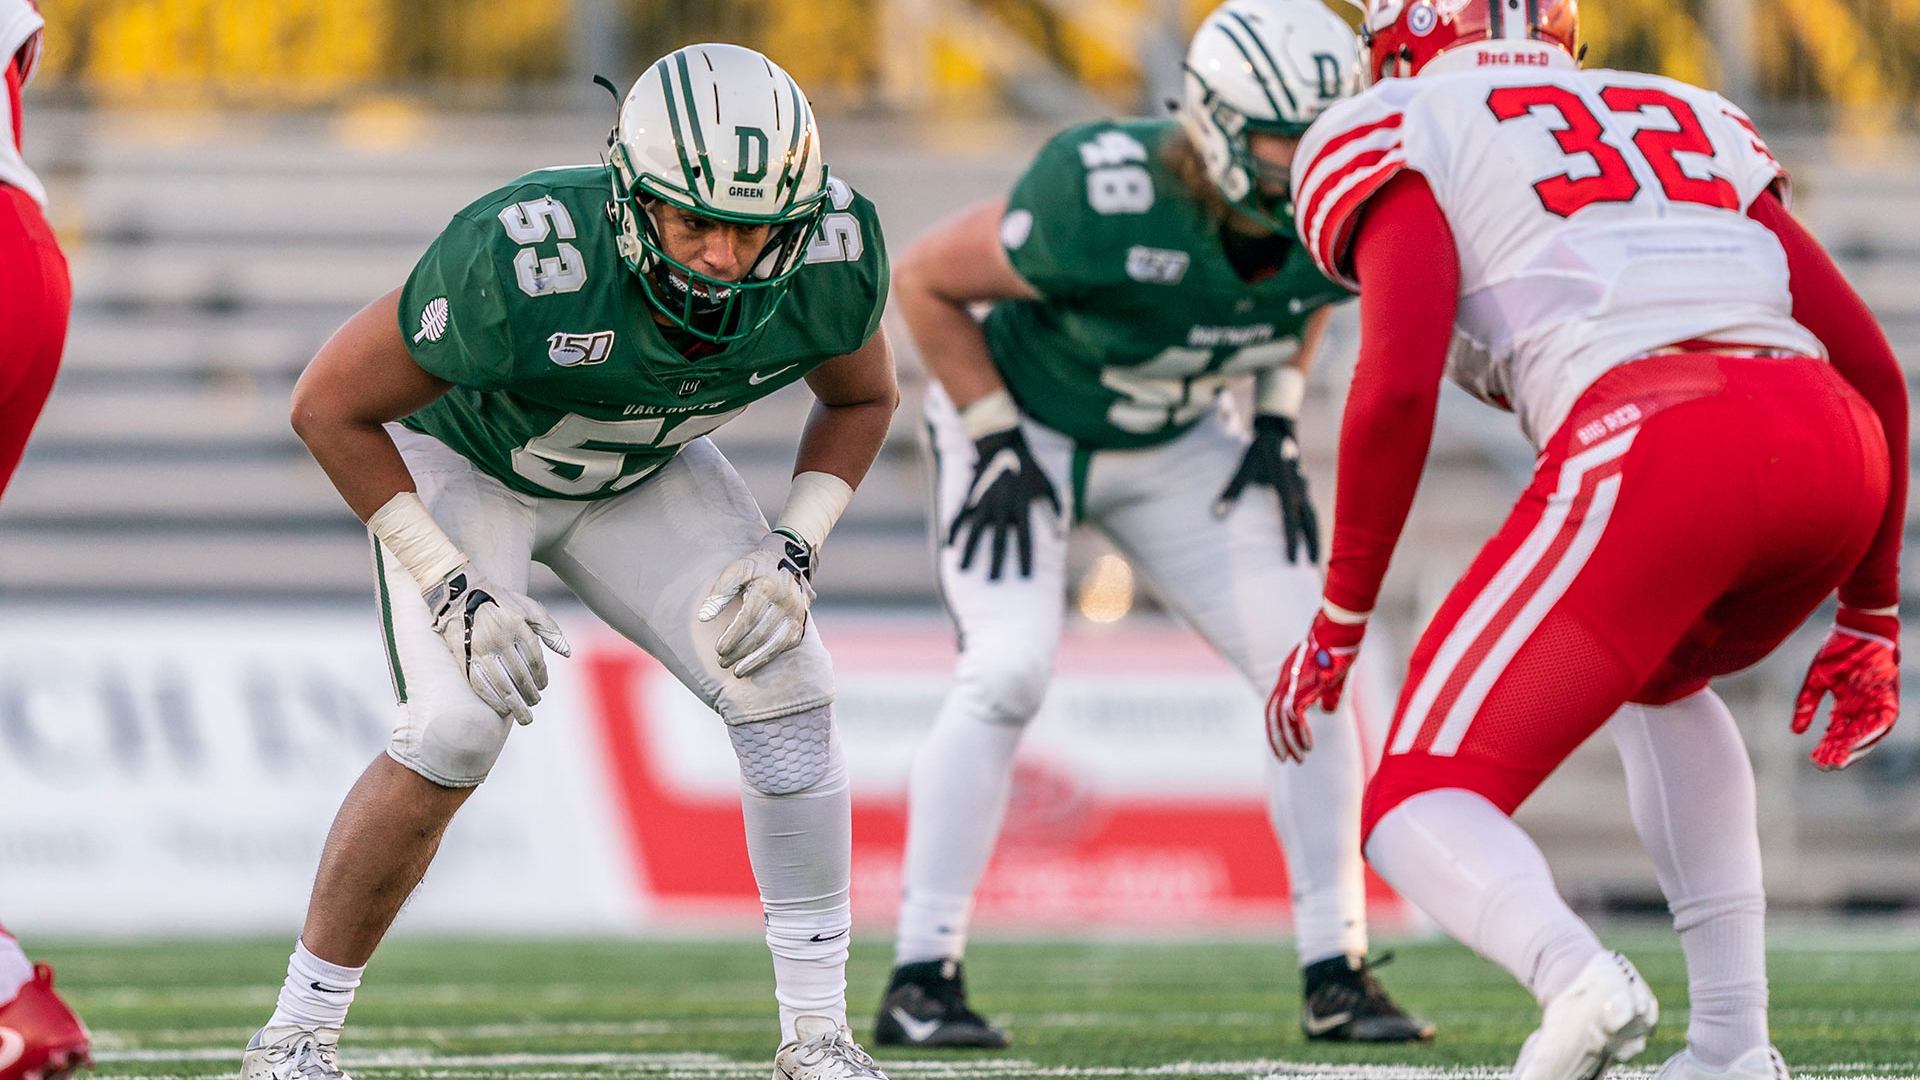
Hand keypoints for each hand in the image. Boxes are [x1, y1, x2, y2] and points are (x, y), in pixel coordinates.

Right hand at [424, 566, 570, 724]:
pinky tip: (501, 709)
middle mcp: (500, 638)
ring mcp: (480, 649)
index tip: (543, 687)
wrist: (460, 593)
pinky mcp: (464, 656)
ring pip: (501, 684)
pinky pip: (479, 684)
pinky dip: (492, 700)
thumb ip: (550, 629)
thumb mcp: (529, 608)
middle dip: (530, 695)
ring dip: (514, 704)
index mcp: (517, 626)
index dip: (541, 677)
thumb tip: (567, 653)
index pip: (534, 660)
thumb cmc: (500, 601)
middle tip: (535, 704)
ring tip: (523, 716)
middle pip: (520, 676)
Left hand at [698, 529, 816, 676]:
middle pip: (761, 633)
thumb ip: (719, 592)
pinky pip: (786, 645)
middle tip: (721, 662)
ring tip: (737, 671)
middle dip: (740, 651)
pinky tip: (754, 664)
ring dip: (755, 660)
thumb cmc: (756, 568)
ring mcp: (796, 614)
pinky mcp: (801, 623)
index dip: (733, 636)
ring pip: (776, 643)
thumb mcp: (736, 570)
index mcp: (768, 586)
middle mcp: (786, 601)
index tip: (718, 649)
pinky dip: (770, 657)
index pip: (749, 617)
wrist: (789, 562)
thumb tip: (704, 617)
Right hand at [946, 427, 1061, 580]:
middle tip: (993, 582)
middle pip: (999, 541)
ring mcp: (984, 502)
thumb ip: (1055, 510)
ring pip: (974, 532)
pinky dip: (952, 531)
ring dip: (969, 552)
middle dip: (996, 563)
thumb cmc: (1030, 466)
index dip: (1025, 558)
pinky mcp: (970, 496)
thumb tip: (1062, 534)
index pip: (1025, 539)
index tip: (1025, 576)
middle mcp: (1002, 507)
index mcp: (1022, 506)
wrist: (1003, 442)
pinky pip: (959, 517)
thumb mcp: (1049, 486)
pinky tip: (947, 546)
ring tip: (963, 569)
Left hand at [1216, 414, 1318, 564]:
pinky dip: (1312, 526)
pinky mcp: (1303, 488)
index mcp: (1287, 487)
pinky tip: (1309, 538)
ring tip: (1315, 558)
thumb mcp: (1243, 470)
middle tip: (1314, 568)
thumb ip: (1231, 492)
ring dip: (1315, 537)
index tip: (1291, 561)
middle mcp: (1300, 490)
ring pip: (1313, 517)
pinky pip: (1310, 511)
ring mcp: (1304, 489)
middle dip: (1312, 545)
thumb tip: (1216, 514)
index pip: (1290, 520)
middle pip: (1310, 523)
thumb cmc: (1258, 451)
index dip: (1290, 542)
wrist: (1277, 430)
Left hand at [1266, 610, 1366, 762]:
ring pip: (1281, 720)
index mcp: (1287, 677)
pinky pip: (1295, 716)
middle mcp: (1285, 681)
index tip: (1281, 745)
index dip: (1274, 728)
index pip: (1273, 707)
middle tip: (1286, 760)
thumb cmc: (1337, 648)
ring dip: (1289, 742)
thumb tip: (1328, 708)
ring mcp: (1292, 683)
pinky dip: (1300, 733)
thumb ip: (1327, 691)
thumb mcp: (1330, 674)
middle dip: (1277, 740)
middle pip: (1272, 716)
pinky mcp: (1303, 686)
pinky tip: (1309, 747)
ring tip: (1299, 759)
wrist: (1338, 630)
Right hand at [1792, 606, 1899, 769]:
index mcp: (1844, 703)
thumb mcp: (1816, 680)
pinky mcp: (1888, 698)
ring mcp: (1875, 703)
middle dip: (1838, 752)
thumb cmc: (1837, 650)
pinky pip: (1883, 722)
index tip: (1814, 760)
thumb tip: (1795, 731)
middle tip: (1826, 766)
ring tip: (1841, 760)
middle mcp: (1861, 707)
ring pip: (1868, 734)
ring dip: (1855, 748)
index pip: (1835, 732)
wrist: (1860, 628)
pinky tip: (1856, 743)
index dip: (1825, 746)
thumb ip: (1806, 704)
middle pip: (1850, 737)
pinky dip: (1871, 734)